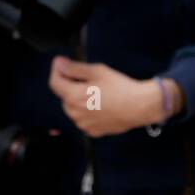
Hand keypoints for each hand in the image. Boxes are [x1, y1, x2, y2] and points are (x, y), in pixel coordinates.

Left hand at [48, 57, 170, 136]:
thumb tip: (59, 64)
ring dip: (79, 99)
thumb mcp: (96, 71)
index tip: (61, 62)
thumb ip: (74, 68)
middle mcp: (75, 113)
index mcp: (73, 97)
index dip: (56, 70)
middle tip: (86, 78)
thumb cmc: (120, 87)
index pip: (54, 82)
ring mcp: (83, 124)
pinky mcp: (93, 131)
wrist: (139, 106)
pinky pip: (84, 118)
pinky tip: (102, 104)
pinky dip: (88, 111)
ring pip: (73, 108)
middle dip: (70, 85)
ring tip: (98, 92)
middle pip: (64, 95)